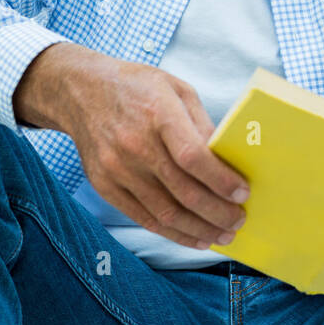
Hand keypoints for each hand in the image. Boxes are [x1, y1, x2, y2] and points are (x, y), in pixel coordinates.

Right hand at [14, 44, 248, 248]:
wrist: (81, 91)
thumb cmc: (136, 87)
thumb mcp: (175, 89)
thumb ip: (202, 124)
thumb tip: (227, 161)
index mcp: (158, 113)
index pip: (193, 157)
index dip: (221, 181)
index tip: (242, 194)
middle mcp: (135, 144)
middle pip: (183, 191)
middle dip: (218, 213)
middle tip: (238, 221)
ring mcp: (117, 168)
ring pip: (165, 213)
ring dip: (199, 230)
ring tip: (222, 235)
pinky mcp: (104, 185)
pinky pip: (144, 218)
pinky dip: (172, 232)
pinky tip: (194, 236)